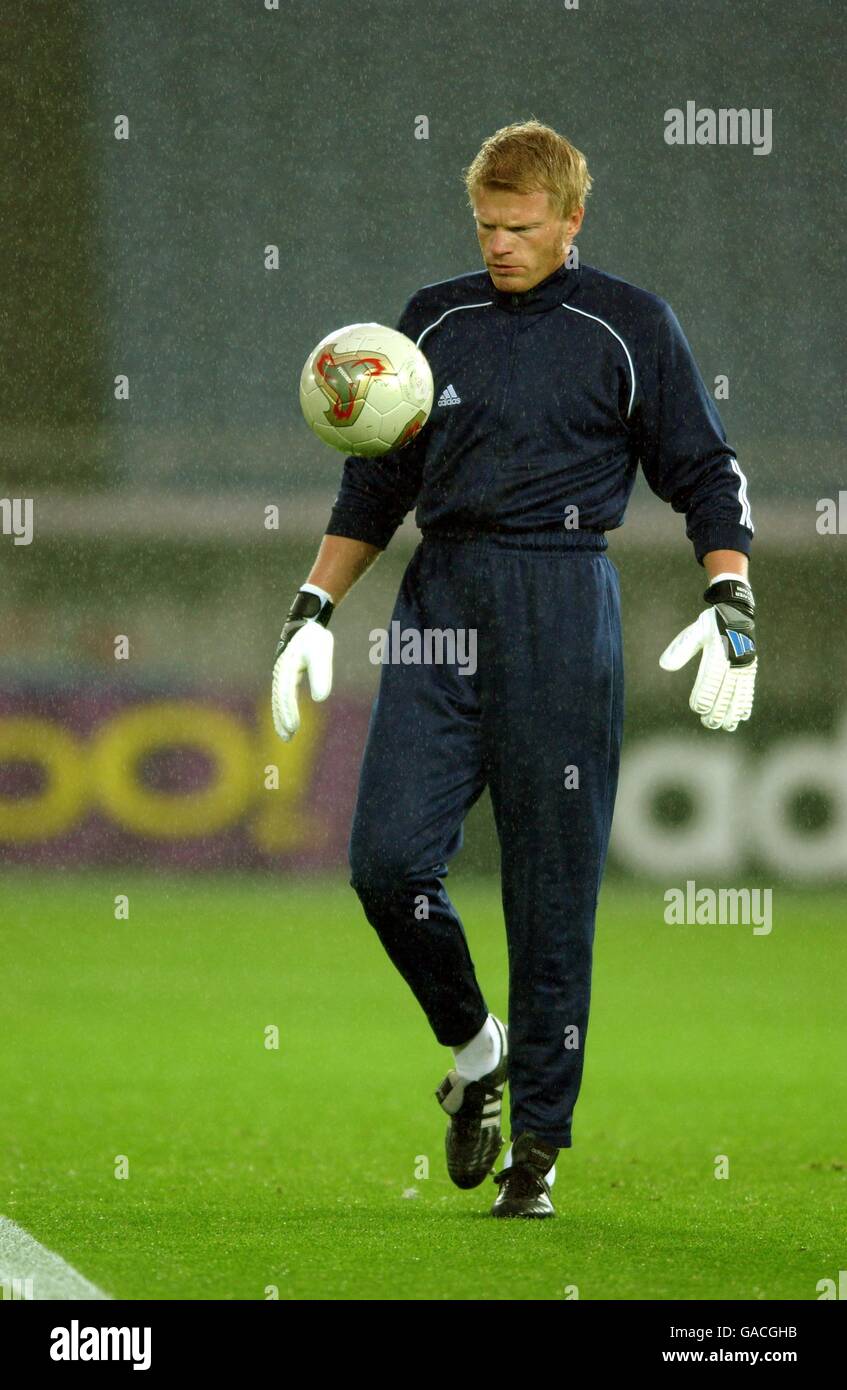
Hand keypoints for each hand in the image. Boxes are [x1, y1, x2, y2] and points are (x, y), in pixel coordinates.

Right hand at [271, 589, 333, 740]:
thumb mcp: (321, 653)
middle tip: (288, 737)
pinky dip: (282, 709)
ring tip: (286, 736)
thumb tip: (320, 699)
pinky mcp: (284, 676)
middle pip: (278, 700)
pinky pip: (280, 696)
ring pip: (277, 700)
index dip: (289, 711)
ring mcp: (280, 674)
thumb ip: (321, 674)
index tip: (295, 727)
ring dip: (280, 717)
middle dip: (282, 719)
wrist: (306, 624)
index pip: (286, 694)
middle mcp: (280, 672)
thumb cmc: (315, 638)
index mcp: (287, 666)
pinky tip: (286, 721)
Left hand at [659, 577, 756, 731]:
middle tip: (709, 723)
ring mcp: (743, 664)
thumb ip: (681, 649)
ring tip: (727, 726)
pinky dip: (746, 702)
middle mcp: (733, 660)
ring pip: (738, 693)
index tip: (697, 708)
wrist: (737, 611)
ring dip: (733, 711)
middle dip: (718, 710)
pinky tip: (743, 716)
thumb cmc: (712, 623)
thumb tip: (664, 666)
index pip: (710, 679)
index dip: (704, 695)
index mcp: (718, 652)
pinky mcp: (750, 667)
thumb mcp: (695, 632)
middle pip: (725, 691)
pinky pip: (748, 688)